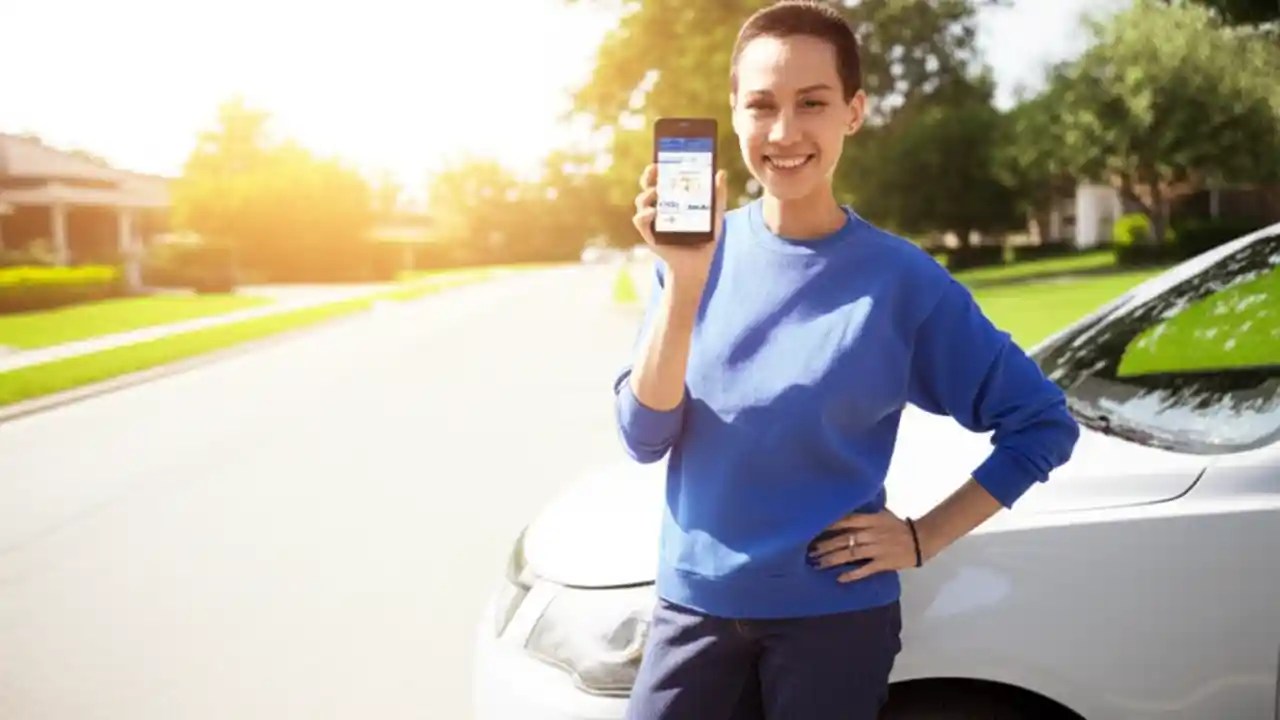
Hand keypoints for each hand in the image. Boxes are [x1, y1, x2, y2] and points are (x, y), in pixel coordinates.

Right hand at [631, 163, 727, 285]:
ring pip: (641, 201)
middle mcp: (659, 208)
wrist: (698, 265)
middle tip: (654, 169)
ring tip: (657, 192)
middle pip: (648, 187)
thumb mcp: (715, 215)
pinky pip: (640, 221)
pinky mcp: (650, 236)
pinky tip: (653, 212)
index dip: (658, 168)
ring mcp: (653, 222)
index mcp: (672, 200)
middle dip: (648, 176)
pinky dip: (644, 215)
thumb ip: (718, 195)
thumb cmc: (705, 239)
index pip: (661, 180)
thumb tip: (721, 172)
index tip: (661, 159)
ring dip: (647, 194)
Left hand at [808, 510, 922, 582]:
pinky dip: (852, 574)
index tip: (813, 529)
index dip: (830, 525)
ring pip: (851, 555)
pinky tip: (839, 578)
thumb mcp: (882, 514)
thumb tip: (844, 511)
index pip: (847, 521)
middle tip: (811, 551)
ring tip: (818, 564)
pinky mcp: (882, 563)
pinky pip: (865, 570)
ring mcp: (877, 549)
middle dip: (826, 546)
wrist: (920, 539)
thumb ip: (864, 514)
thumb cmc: (898, 526)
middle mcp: (871, 534)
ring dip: (833, 560)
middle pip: (844, 539)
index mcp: (871, 520)